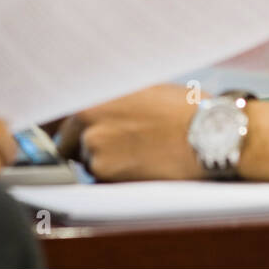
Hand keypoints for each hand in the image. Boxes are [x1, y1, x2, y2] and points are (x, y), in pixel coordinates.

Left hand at [56, 85, 201, 180]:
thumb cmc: (183, 110)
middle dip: (85, 146)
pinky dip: (117, 177)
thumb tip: (99, 107)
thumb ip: (113, 100)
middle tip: (117, 146)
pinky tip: (142, 164)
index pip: (62, 116)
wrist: (207, 134)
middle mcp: (87, 120)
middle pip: (69, 141)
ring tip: (140, 152)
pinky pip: (102, 180)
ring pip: (89, 162)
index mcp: (95, 95)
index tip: (67, 135)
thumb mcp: (143, 88)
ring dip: (105, 161)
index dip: (67, 128)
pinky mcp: (105, 172)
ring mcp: (93, 148)